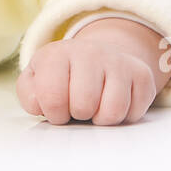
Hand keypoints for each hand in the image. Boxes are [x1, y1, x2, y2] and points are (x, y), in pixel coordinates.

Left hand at [16, 36, 158, 125]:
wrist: (95, 57)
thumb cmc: (61, 77)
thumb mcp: (35, 81)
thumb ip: (29, 94)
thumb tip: (40, 105)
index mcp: (57, 54)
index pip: (52, 96)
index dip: (54, 113)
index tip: (56, 110)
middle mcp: (89, 52)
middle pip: (84, 105)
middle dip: (78, 115)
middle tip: (77, 107)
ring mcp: (118, 61)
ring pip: (113, 111)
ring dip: (101, 119)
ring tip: (94, 107)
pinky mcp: (141, 74)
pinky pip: (135, 112)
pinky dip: (123, 116)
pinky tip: (112, 102)